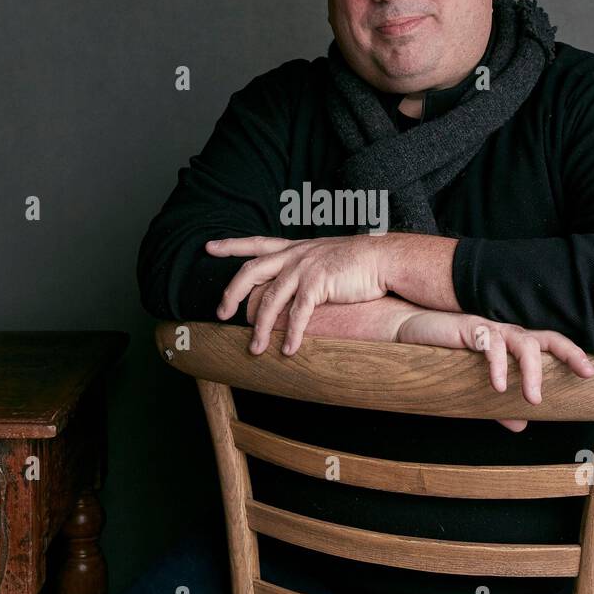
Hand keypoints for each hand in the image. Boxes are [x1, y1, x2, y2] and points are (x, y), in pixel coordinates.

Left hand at [206, 235, 391, 354]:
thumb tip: (295, 285)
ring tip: (254, 349)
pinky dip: (290, 334)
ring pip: (270, 299)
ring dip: (259, 328)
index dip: (231, 245)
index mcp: (295, 248)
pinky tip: (288, 350)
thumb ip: (307, 267)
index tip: (209, 248)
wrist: (384, 259)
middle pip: (251, 271)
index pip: (256, 243)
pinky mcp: (318, 283)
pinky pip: (297, 314)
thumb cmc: (359, 262)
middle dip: (231, 293)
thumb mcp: (326, 258)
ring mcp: (305, 268)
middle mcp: (295, 254)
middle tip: (220, 314)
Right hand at [395, 310, 593, 431]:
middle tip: (583, 373)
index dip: (571, 355)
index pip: (548, 345)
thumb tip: (520, 425)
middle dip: (568, 353)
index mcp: (510, 345)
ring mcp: (488, 329)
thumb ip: (497, 405)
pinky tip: (497, 385)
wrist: (410, 332)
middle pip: (544, 338)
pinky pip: (488, 342)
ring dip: (531, 370)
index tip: (591, 373)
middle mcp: (505, 334)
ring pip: (522, 341)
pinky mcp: (468, 328)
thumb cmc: (444, 356)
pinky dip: (496, 364)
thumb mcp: (475, 385)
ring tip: (532, 397)